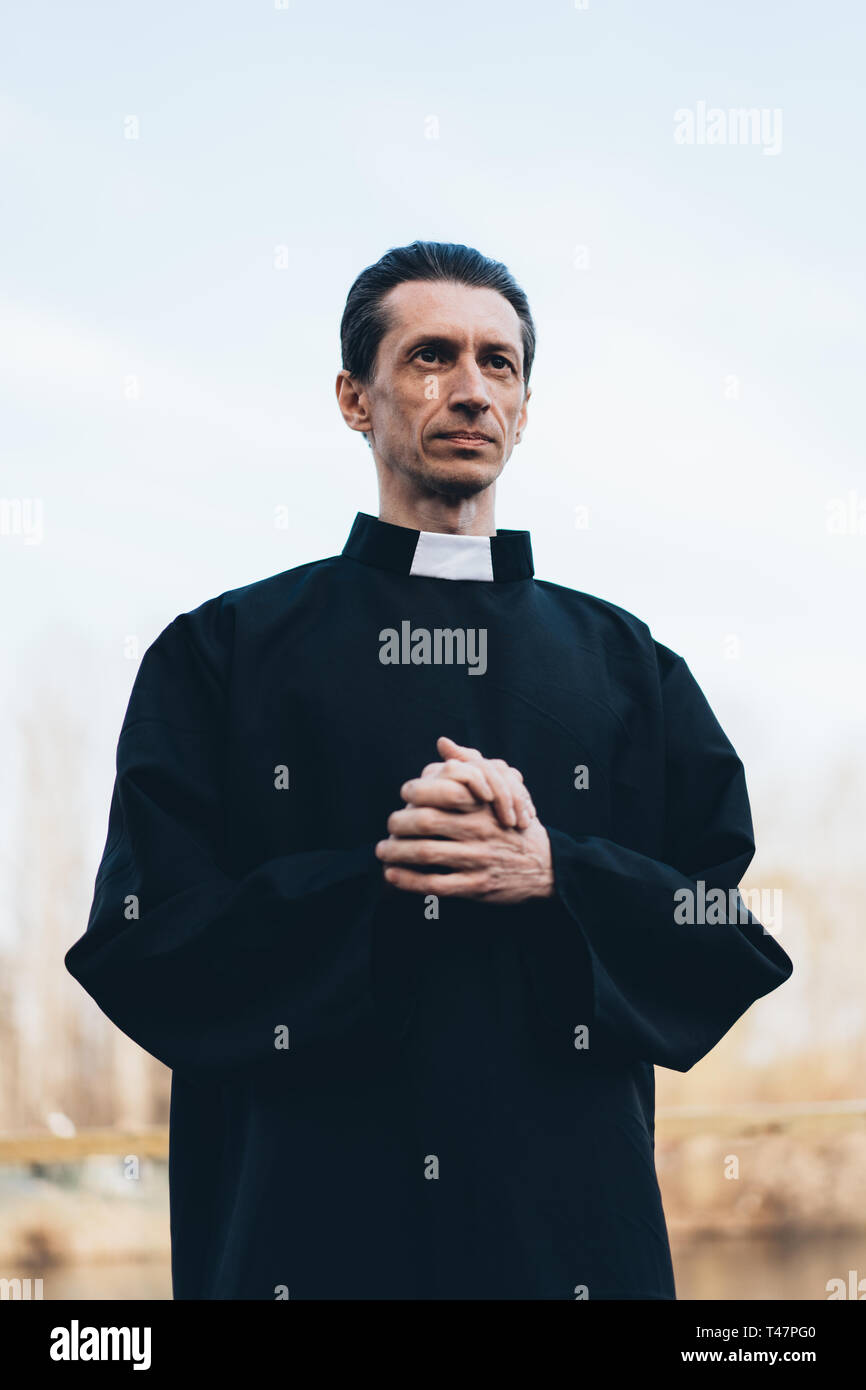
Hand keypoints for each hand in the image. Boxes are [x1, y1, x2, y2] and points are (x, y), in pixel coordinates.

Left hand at [376, 739, 552, 903]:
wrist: (545, 866)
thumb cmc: (512, 824)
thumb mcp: (502, 790)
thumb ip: (472, 765)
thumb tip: (443, 743)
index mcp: (484, 805)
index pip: (441, 792)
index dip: (416, 793)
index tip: (404, 795)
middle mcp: (479, 830)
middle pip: (426, 821)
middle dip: (399, 823)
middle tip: (389, 824)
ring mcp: (478, 859)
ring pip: (426, 853)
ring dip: (396, 851)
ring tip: (382, 850)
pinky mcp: (476, 886)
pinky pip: (435, 884)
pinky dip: (408, 880)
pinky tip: (391, 875)